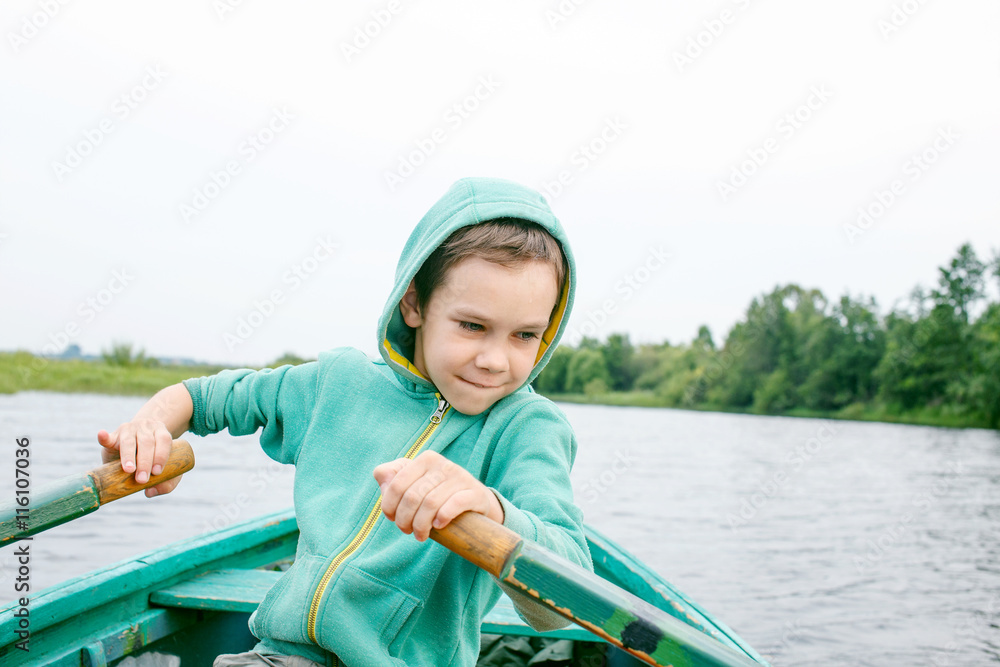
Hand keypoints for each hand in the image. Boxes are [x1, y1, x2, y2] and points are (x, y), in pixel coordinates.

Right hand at [97, 420, 182, 497]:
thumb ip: (166, 482)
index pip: (164, 441)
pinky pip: (109, 437)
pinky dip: (105, 437)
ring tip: (129, 470)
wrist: (137, 440)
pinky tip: (102, 435)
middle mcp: (146, 428)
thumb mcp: (166, 467)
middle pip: (147, 442)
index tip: (157, 472)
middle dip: (145, 462)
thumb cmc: (155, 458)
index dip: (161, 456)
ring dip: (129, 456)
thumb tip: (150, 492)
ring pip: (129, 441)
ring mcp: (129, 430)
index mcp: (161, 433)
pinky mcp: (113, 436)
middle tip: (142, 479)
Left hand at [373, 450, 503, 541]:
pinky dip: (442, 518)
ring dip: (421, 525)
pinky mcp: (475, 493)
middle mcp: (443, 464)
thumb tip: (381, 476)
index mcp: (425, 459)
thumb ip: (391, 477)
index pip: (397, 485)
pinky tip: (438, 526)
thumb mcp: (414, 482)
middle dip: (405, 520)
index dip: (390, 507)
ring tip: (420, 535)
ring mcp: (461, 477)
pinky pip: (454, 505)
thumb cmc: (436, 493)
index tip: (393, 520)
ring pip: (431, 503)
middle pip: (412, 496)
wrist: (474, 501)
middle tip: (407, 531)